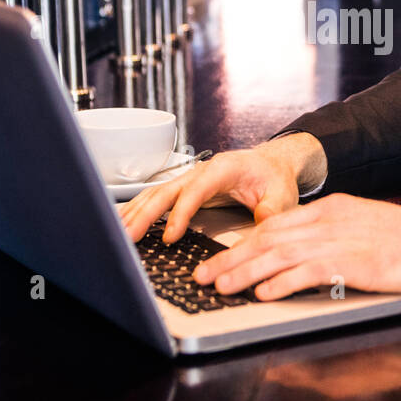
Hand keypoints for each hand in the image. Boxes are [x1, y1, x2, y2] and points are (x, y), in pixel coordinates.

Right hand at [119, 133, 324, 242]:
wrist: (271, 163)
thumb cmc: (274, 177)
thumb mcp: (282, 194)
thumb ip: (272, 210)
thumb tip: (261, 224)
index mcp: (223, 169)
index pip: (196, 190)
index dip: (180, 213)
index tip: (170, 236)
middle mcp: (201, 171)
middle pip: (167, 191)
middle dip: (145, 214)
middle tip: (129, 237)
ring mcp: (190, 178)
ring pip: (156, 193)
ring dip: (136, 212)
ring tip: (119, 232)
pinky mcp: (186, 187)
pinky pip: (157, 196)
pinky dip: (140, 208)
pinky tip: (126, 221)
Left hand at [190, 193, 400, 300]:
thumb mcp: (366, 230)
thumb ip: (333, 238)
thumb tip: (302, 259)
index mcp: (333, 209)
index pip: (274, 224)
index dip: (241, 243)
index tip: (217, 258)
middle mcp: (332, 220)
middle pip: (268, 238)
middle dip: (230, 258)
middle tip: (202, 275)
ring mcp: (343, 240)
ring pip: (280, 254)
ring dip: (245, 271)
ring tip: (220, 286)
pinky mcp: (357, 263)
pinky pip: (309, 272)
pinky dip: (281, 283)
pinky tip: (263, 293)